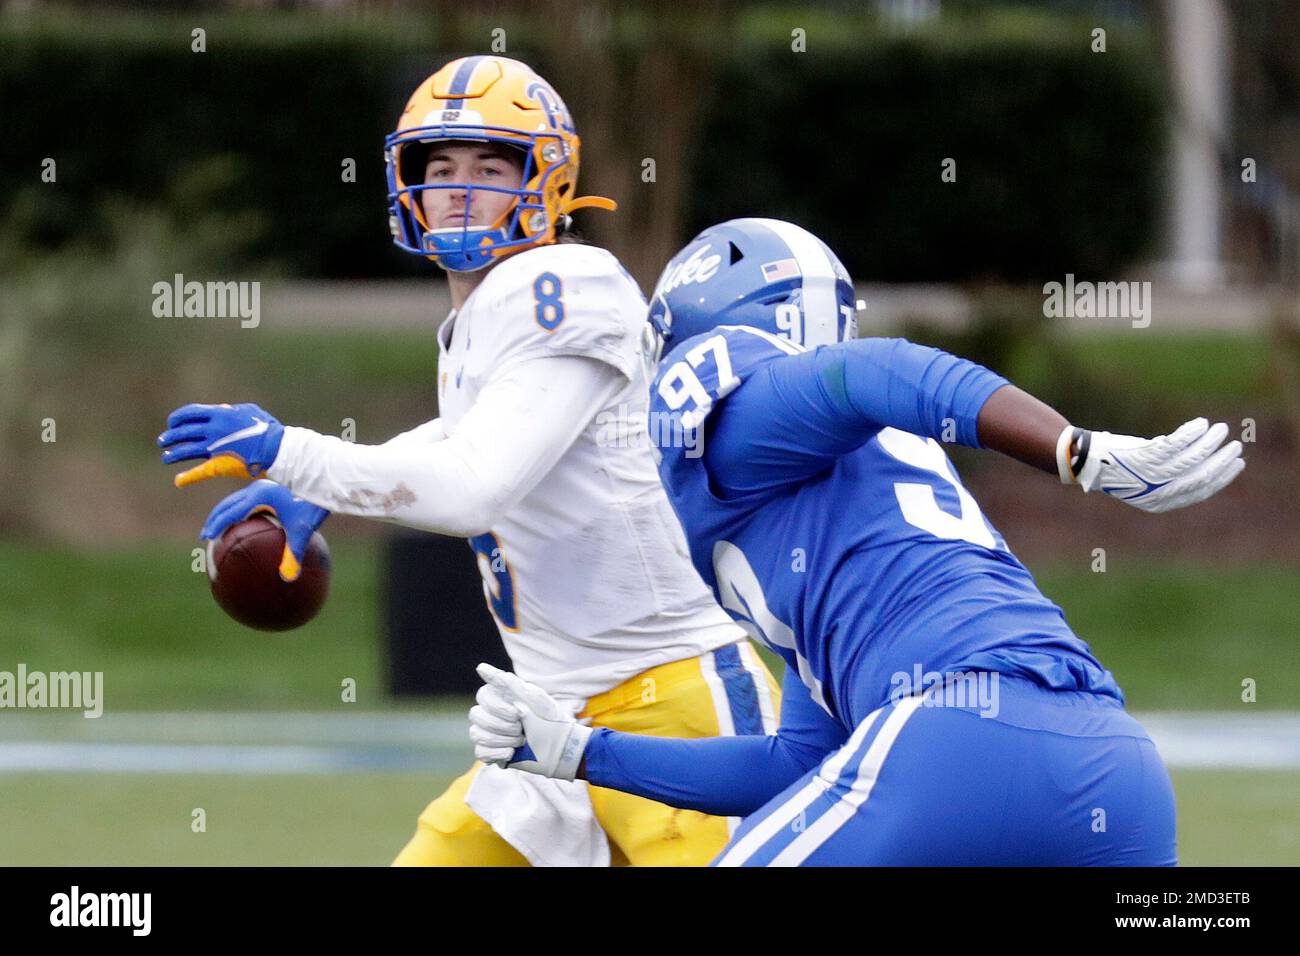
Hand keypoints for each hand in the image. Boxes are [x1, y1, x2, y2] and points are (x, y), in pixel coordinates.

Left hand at [158, 403, 284, 486]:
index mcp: (219, 414)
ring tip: (166, 457)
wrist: (276, 448)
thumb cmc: (267, 428)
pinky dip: (188, 476)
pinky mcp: (219, 464)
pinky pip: (199, 471)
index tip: (172, 424)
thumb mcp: (249, 412)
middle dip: (171, 436)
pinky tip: (178, 480)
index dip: (177, 418)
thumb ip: (232, 411)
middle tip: (163, 441)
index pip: (189, 413)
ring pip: (186, 450)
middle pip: (183, 432)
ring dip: (174, 454)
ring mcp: (214, 447)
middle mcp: (213, 429)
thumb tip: (223, 410)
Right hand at [201, 479, 327, 581]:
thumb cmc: (314, 505)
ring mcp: (263, 486)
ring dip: (223, 513)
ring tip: (216, 530)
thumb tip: (288, 579)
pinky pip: (246, 500)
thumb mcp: (302, 530)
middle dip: (215, 518)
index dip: (217, 523)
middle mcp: (258, 487)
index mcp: (261, 495)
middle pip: (228, 503)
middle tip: (205, 536)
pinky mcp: (269, 487)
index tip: (206, 537)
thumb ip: (293, 554)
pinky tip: (239, 525)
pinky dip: (237, 511)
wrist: (326, 483)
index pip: (231, 510)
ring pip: (235, 500)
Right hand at [469, 663, 591, 780]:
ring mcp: (489, 734)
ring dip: (502, 739)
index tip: (517, 713)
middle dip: (501, 725)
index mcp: (502, 698)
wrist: (560, 749)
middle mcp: (492, 714)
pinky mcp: (491, 753)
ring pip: (477, 734)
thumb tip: (481, 668)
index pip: (483, 695)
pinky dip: (497, 753)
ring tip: (519, 741)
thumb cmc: (550, 721)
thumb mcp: (535, 700)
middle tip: (520, 728)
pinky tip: (511, 753)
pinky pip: (480, 752)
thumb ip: (511, 684)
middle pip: (476, 715)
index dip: (497, 707)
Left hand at [1058, 418, 1243, 512]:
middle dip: (1222, 461)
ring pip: (1191, 458)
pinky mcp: (1143, 456)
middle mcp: (1157, 492)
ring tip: (1221, 430)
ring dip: (1211, 443)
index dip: (1221, 478)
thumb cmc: (1115, 470)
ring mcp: (1150, 474)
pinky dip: (1192, 433)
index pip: (1200, 492)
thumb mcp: (1143, 481)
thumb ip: (1169, 480)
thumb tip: (1201, 466)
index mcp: (1159, 503)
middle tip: (1236, 446)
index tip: (1237, 464)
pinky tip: (1202, 424)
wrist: (1085, 462)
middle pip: (1200, 477)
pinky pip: (1176, 444)